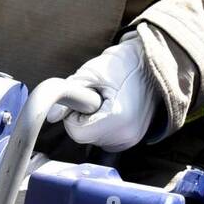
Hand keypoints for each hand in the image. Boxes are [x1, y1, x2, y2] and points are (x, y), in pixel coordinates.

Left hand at [45, 31, 159, 151]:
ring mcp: (132, 140)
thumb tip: (52, 115)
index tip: (84, 98)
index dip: (73, 115)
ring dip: (93, 122)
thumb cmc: (123, 64)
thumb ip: (69, 94)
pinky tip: (114, 108)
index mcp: (118, 120)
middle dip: (84, 118)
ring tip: (108, 100)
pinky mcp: (133, 139)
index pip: (77, 133)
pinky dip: (103, 125)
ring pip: (94, 139)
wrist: (151, 63)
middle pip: (86, 138)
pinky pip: (106, 138)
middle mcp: (126, 136)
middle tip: (98, 96)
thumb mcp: (90, 73)